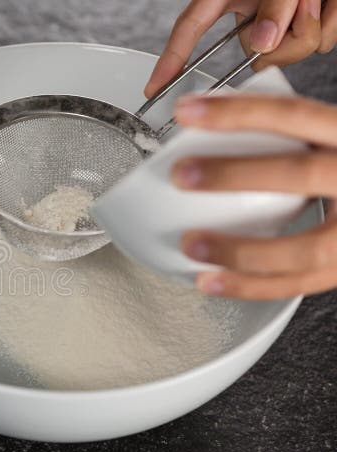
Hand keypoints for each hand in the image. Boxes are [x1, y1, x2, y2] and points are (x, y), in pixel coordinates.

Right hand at [145, 0, 336, 97]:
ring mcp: (277, 25)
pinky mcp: (302, 30)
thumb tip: (264, 42)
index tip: (154, 88)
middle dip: (290, 36)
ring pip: (293, 51)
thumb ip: (273, 5)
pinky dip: (333, 21)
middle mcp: (251, 15)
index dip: (169, 60)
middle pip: (259, 52)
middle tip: (304, 2)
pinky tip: (327, 2)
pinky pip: (321, 43)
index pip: (190, 29)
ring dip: (316, 23)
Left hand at [171, 94, 336, 299]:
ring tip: (191, 244)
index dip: (237, 112)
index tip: (187, 111)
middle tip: (182, 175)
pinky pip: (299, 284)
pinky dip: (250, 286)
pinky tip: (211, 280)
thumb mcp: (328, 138)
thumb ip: (288, 132)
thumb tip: (210, 121)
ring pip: (304, 247)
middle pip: (301, 174)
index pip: (293, 116)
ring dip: (239, 249)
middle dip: (234, 174)